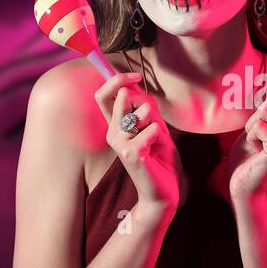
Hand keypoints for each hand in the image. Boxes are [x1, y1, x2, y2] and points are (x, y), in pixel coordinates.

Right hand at [95, 72, 182, 212]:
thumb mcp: (155, 126)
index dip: (117, 79)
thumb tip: (133, 85)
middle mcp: (113, 132)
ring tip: (157, 142)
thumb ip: (144, 107)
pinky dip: (161, 137)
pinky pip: (152, 129)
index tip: (135, 76)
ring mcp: (119, 143)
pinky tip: (157, 151)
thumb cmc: (159, 157)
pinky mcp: (130, 153)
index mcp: (116, 125)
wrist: (163, 191)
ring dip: (159, 124)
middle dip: (149, 105)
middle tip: (156, 127)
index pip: (103, 95)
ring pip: (143, 111)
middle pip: (126, 95)